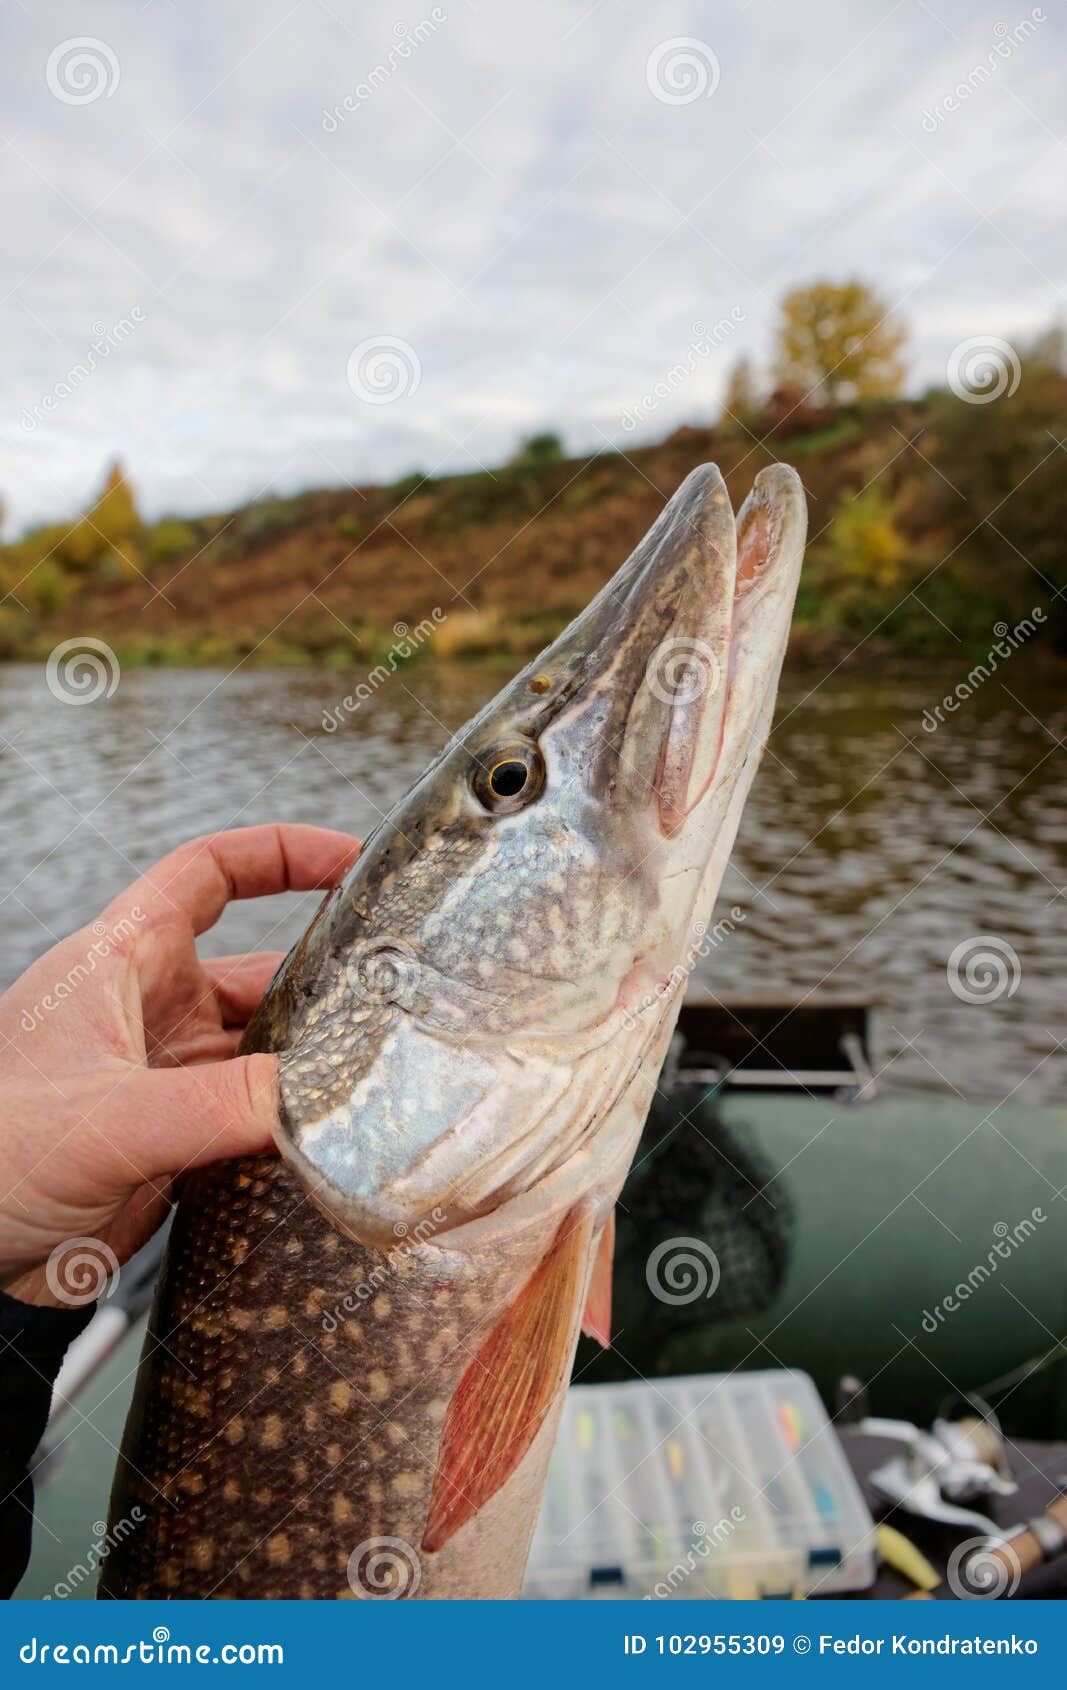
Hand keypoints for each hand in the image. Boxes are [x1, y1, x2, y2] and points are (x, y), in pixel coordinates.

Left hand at [0, 824, 359, 1306]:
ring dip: (312, 1065)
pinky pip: (255, 1116)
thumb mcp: (105, 1120)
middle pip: (258, 970)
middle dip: (323, 982)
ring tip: (376, 1077)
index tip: (352, 861)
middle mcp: (148, 1011)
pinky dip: (295, 1124)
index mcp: (119, 964)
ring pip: (265, 1049)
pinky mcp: (177, 1139)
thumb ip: (214, 1107)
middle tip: (392, 999)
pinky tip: (334, 1138)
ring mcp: (165, 1076)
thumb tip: (312, 1100)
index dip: (281, 855)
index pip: (208, 874)